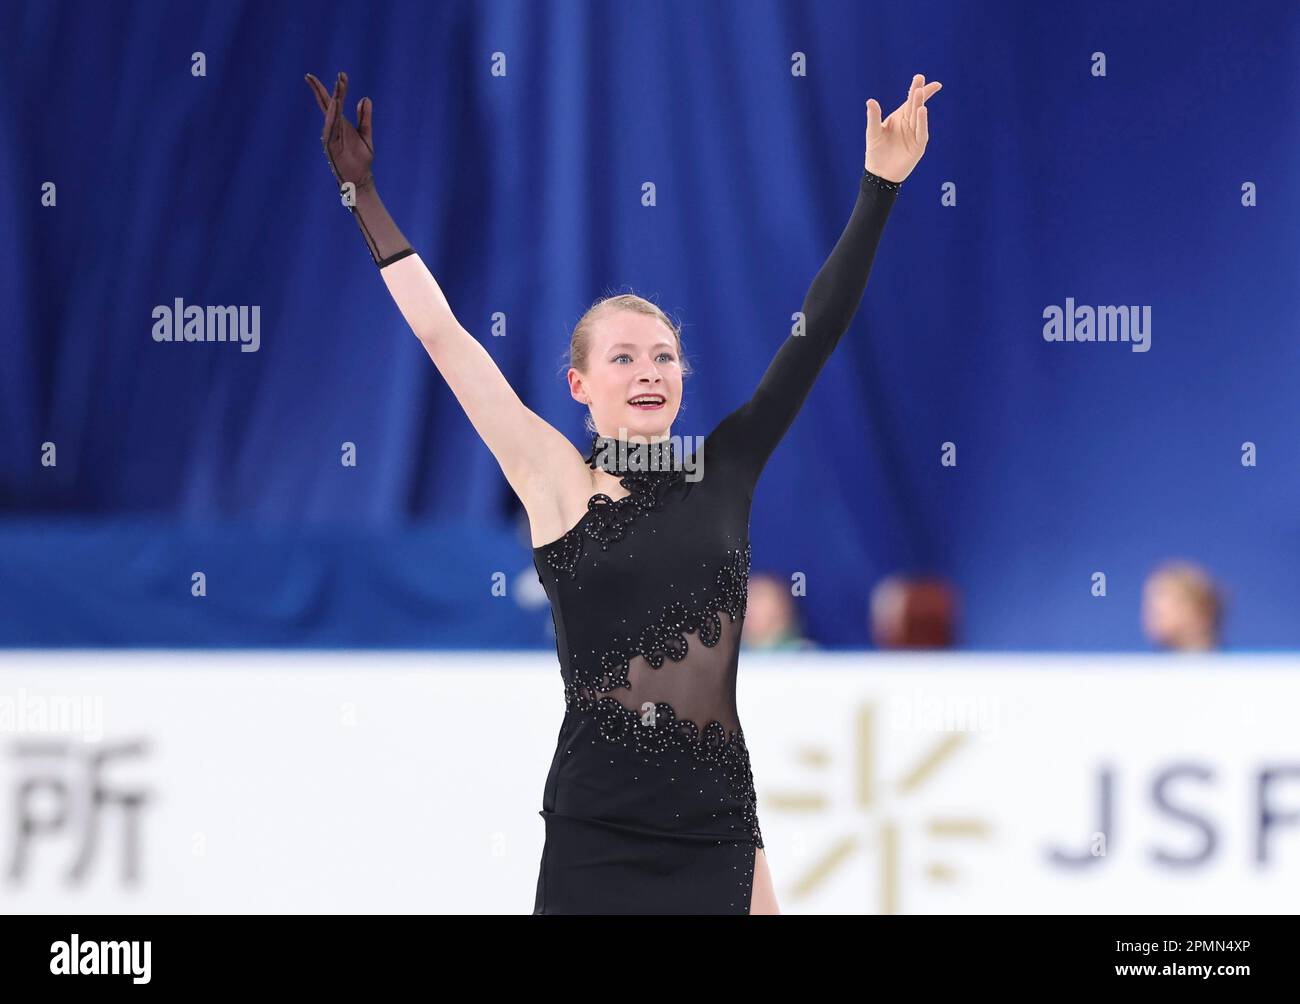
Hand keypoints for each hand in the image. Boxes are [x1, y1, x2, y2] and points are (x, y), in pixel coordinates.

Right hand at [305, 71, 374, 190]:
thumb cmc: (361, 158)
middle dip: (333, 89)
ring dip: (335, 99)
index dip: (337, 88)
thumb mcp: (366, 134)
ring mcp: (330, 135)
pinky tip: (336, 104)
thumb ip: (365, 117)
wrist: (360, 178)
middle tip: (340, 75)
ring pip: (331, 113)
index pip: (334, 101)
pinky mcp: (330, 145)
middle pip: (329, 103)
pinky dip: (333, 116)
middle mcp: (332, 127)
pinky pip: (332, 127)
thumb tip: (365, 98)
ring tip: (339, 85)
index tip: (341, 74)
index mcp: (340, 123)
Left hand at [865, 73, 941, 183]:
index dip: (916, 89)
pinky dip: (921, 122)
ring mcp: (915, 135)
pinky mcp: (918, 147)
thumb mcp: (873, 132)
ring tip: (919, 93)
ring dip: (919, 105)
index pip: (910, 100)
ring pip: (918, 117)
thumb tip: (870, 101)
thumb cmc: (876, 152)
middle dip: (919, 93)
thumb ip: (873, 117)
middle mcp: (909, 124)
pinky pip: (921, 132)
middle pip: (915, 105)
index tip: (920, 77)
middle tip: (921, 79)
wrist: (879, 174)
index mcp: (900, 118)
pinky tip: (921, 111)